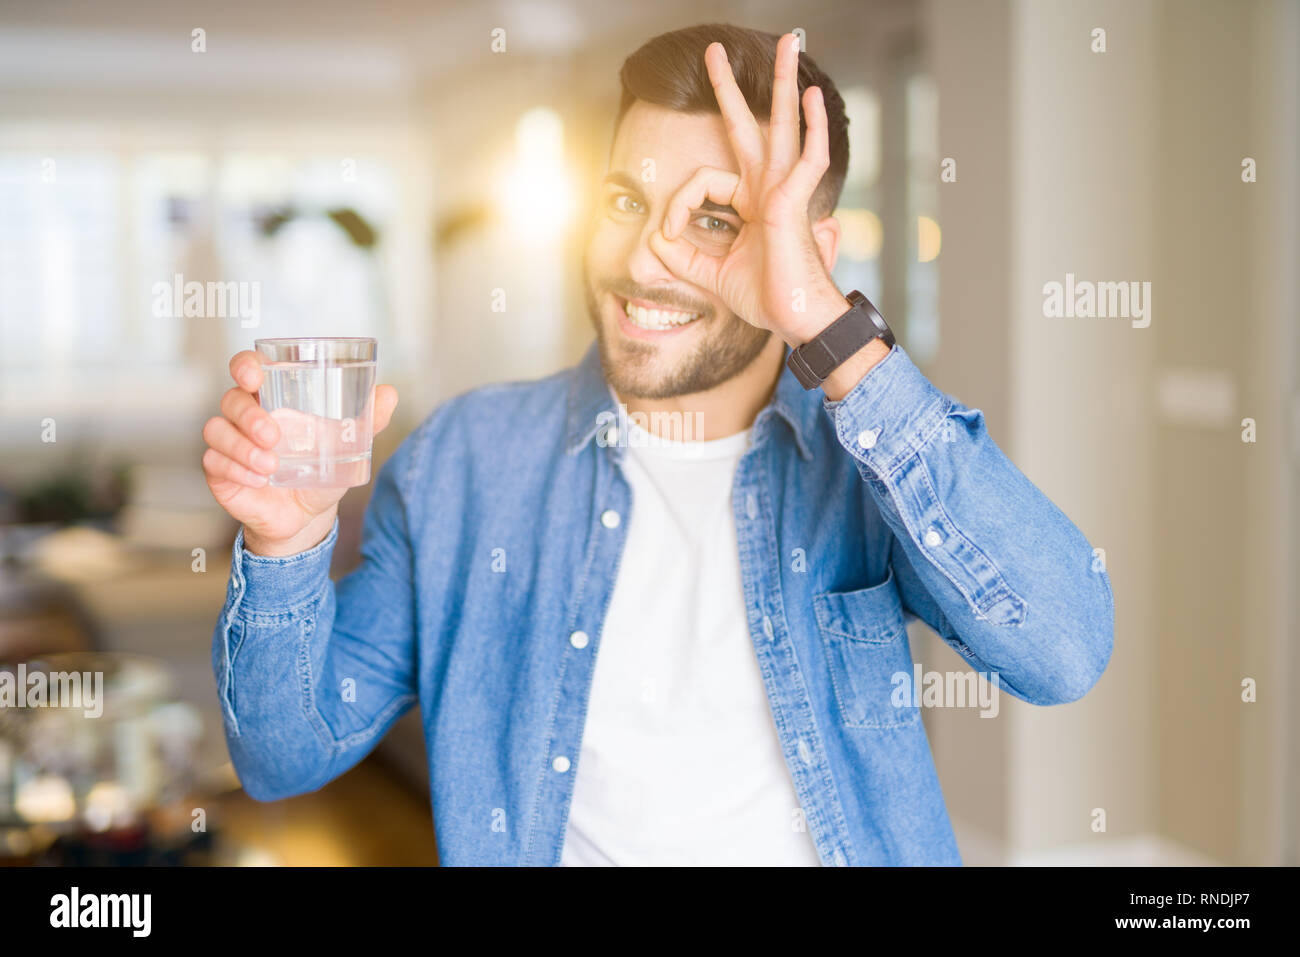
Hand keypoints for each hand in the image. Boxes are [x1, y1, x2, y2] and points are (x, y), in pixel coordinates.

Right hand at [201, 351, 399, 555]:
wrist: (306, 517)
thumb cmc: (321, 472)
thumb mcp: (346, 447)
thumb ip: (367, 421)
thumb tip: (388, 394)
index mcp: (274, 400)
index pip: (248, 368)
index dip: (245, 365)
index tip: (253, 375)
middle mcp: (246, 417)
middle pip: (231, 399)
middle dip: (249, 415)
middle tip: (273, 435)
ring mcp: (229, 442)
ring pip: (216, 429)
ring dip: (242, 447)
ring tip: (271, 466)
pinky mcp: (219, 470)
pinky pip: (214, 461)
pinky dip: (236, 470)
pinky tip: (259, 481)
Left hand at [648, 33, 848, 345]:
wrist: (793, 320)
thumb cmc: (764, 298)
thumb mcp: (711, 275)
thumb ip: (682, 257)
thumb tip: (655, 238)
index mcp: (751, 203)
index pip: (704, 182)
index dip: (677, 205)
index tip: (668, 235)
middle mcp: (768, 190)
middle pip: (750, 126)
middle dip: (731, 89)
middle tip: (715, 51)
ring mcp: (784, 192)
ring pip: (783, 126)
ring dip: (784, 83)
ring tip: (788, 42)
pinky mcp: (795, 203)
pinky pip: (807, 159)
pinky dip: (812, 128)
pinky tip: (812, 97)